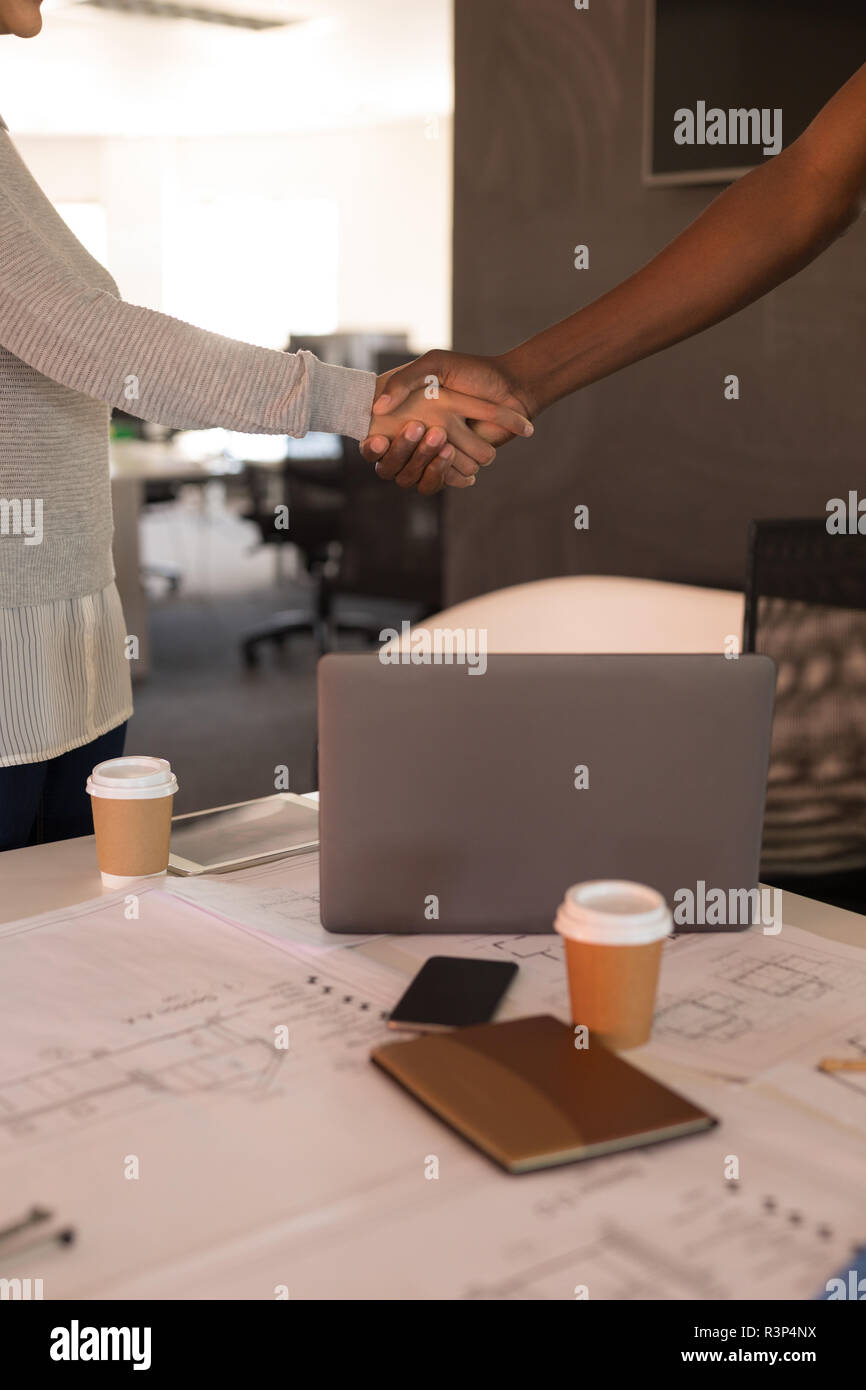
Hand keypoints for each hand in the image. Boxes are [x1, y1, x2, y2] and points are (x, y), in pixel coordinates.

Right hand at [363, 372, 532, 495]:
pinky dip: (449, 471)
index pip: (375, 442)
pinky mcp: (456, 467)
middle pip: (397, 462)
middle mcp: (417, 436)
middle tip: (427, 427)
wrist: (512, 388)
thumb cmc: (472, 372)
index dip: (375, 444)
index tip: (380, 436)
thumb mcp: (434, 365)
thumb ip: (403, 381)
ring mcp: (436, 453)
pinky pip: (442, 481)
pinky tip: (452, 450)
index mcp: (404, 412)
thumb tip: (377, 409)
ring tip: (443, 436)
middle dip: (410, 447)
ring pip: (420, 473)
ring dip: (432, 457)